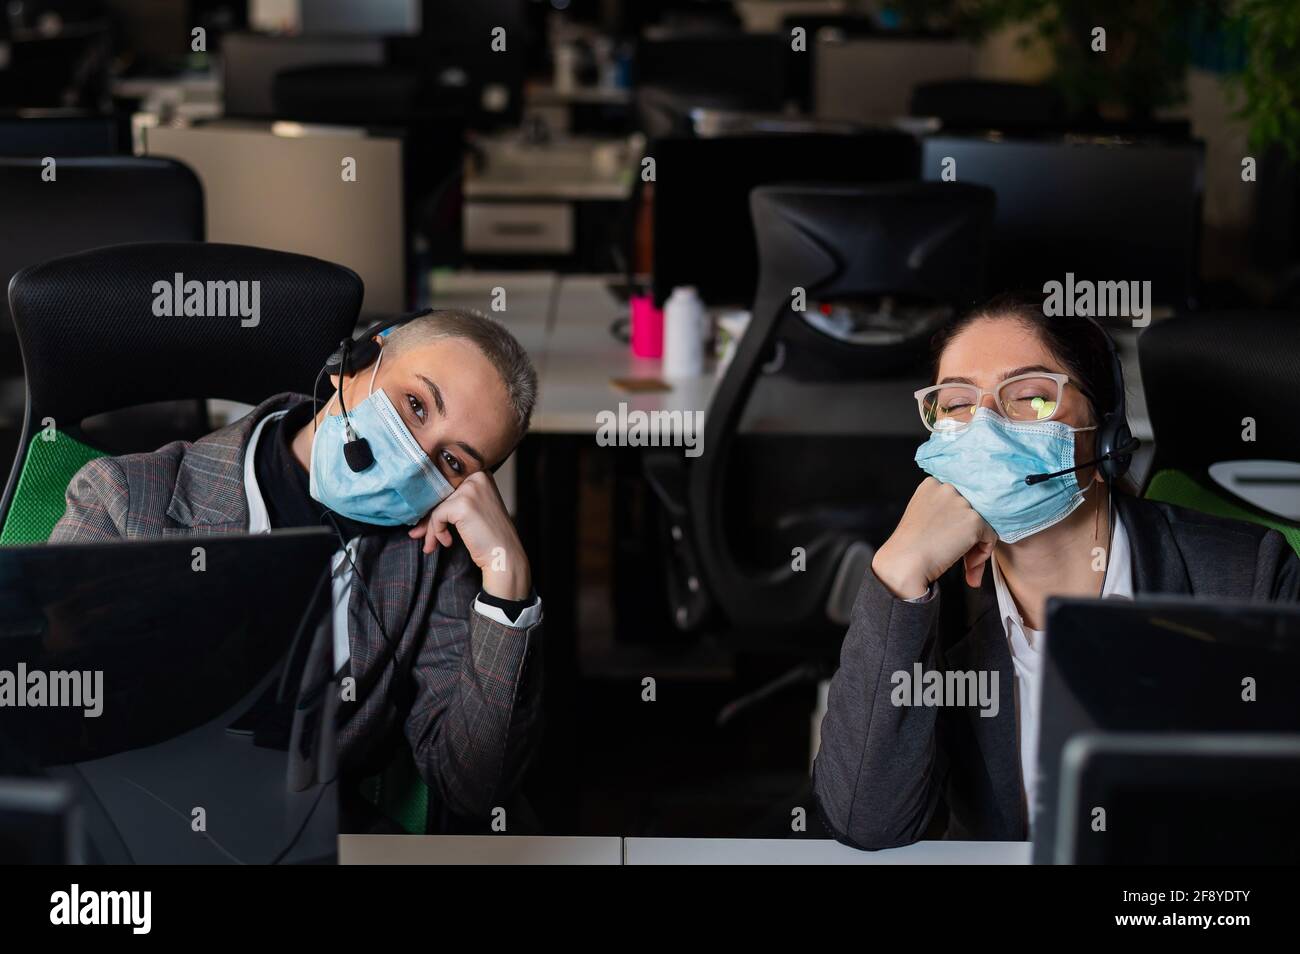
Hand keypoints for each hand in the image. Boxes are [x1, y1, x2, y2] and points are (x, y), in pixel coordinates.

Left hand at [407, 471, 531, 600]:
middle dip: (427, 517)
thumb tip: (419, 513)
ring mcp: (470, 489)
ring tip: (431, 545)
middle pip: (440, 494)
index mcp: (480, 474)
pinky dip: (437, 532)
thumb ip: (451, 504)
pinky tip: (448, 542)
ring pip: (436, 506)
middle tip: (419, 534)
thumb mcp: (472, 511)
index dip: (434, 504)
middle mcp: (477, 477)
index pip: (447, 485)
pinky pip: (437, 516)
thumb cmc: (490, 536)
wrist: (503, 555)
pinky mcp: (462, 504)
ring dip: (430, 528)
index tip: (426, 523)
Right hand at [871, 476, 995, 598]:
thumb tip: (967, 524)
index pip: (958, 499)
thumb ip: (944, 511)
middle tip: (959, 554)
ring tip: (965, 563)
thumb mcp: (922, 516)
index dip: (957, 522)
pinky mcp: (973, 519)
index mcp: (931, 484)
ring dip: (976, 546)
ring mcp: (961, 503)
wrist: (905, 563)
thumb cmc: (909, 547)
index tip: (949, 539)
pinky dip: (982, 554)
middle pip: (972, 511)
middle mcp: (948, 488)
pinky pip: (990, 537)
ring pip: (983, 524)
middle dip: (967, 534)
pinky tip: (968, 565)